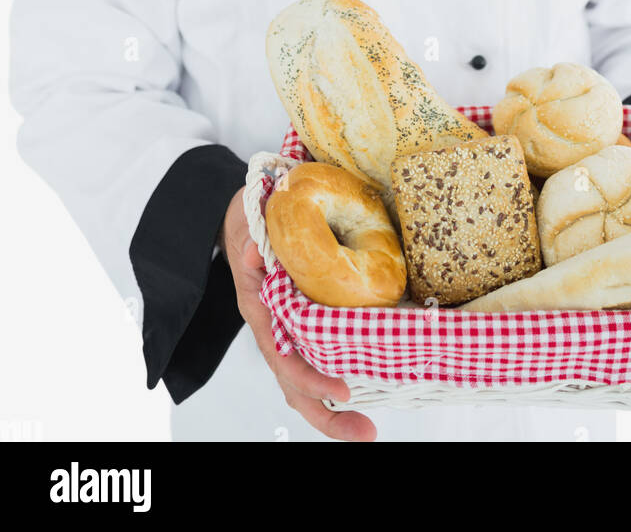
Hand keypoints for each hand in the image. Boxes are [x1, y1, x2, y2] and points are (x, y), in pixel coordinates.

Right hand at [220, 187, 376, 441]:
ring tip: (364, 430)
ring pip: (304, 381)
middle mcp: (273, 328)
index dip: (309, 377)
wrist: (249, 214)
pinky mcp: (302, 324)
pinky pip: (316, 358)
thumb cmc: (252, 220)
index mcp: (259, 309)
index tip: (340, 389)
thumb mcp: (250, 224)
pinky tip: (363, 389)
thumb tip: (253, 255)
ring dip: (331, 409)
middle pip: (294, 384)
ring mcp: (287, 330)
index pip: (281, 356)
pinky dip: (334, 377)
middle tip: (365, 432)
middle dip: (326, 415)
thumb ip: (251, 242)